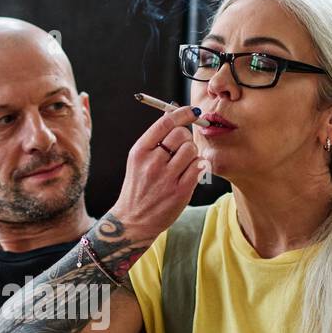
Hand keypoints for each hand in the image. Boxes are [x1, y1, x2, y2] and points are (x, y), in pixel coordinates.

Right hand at [111, 104, 206, 239]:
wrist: (133, 220)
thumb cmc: (138, 188)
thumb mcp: (138, 161)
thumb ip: (154, 141)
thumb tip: (176, 118)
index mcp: (140, 151)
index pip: (165, 123)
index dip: (183, 113)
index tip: (192, 111)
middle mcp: (152, 163)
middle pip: (181, 134)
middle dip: (186, 138)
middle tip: (181, 148)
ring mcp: (166, 178)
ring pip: (192, 150)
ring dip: (192, 154)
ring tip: (182, 164)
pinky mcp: (180, 191)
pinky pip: (198, 167)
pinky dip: (198, 167)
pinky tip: (190, 172)